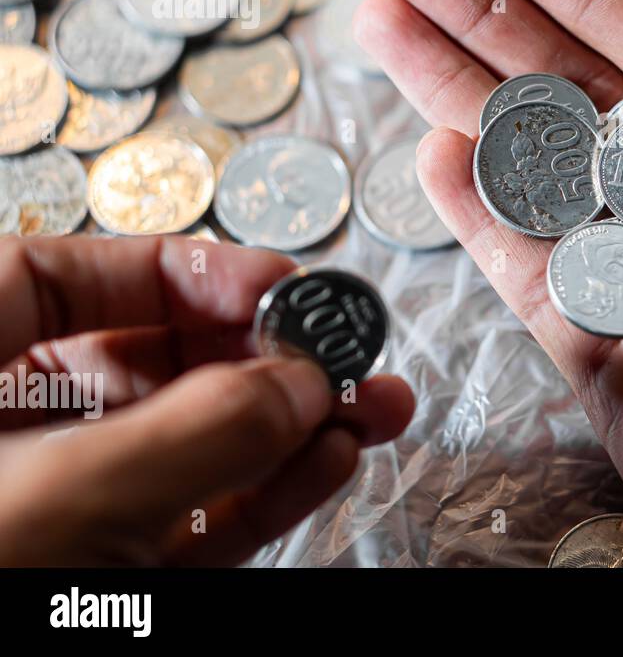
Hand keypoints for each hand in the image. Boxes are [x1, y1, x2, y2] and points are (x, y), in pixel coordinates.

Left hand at [0, 237, 414, 565]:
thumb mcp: (58, 500)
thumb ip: (193, 430)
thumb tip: (300, 382)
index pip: (75, 278)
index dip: (188, 270)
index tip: (284, 287)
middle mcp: (4, 426)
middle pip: (151, 355)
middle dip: (264, 357)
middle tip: (347, 355)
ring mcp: (60, 503)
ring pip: (187, 438)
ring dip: (287, 424)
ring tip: (372, 411)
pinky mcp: (102, 567)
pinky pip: (193, 511)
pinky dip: (264, 486)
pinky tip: (325, 462)